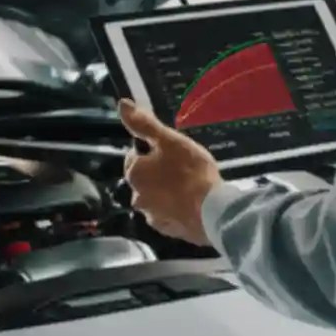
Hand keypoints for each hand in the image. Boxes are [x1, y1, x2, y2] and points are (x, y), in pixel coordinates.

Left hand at [118, 99, 223, 246]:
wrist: (213, 211)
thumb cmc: (191, 171)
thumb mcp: (170, 141)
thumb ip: (144, 124)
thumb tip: (122, 104)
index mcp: (134, 173)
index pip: (134, 156)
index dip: (153, 151)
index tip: (171, 151)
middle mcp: (136, 197)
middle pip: (144, 178)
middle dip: (158, 172)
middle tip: (183, 168)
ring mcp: (151, 216)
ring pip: (155, 198)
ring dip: (166, 192)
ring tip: (189, 187)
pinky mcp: (166, 230)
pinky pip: (167, 215)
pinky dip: (175, 209)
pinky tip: (191, 204)